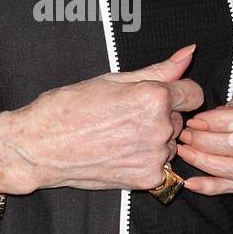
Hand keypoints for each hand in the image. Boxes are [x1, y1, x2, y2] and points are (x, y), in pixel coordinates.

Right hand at [0, 44, 203, 193]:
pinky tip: (119, 154)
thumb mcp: (113, 80)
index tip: (157, 96)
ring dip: (154, 140)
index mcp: (154, 97)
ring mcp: (155, 156)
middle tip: (123, 117)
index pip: (193, 93)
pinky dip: (145, 160)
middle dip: (160, 116)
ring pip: (170, 143)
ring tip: (118, 136)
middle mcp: (160, 128)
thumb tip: (188, 54)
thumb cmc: (68, 108)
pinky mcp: (147, 179)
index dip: (176, 92)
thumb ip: (159, 70)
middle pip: (179, 119)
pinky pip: (161, 166)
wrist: (39, 147)